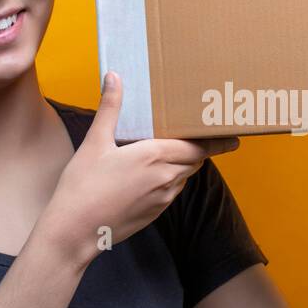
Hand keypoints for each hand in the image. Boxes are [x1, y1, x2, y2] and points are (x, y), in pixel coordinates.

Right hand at [41, 71, 239, 261]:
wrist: (75, 230)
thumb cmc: (82, 186)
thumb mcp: (95, 142)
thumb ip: (110, 109)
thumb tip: (114, 77)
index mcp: (155, 156)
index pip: (198, 147)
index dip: (217, 142)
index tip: (233, 137)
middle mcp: (166, 178)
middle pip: (195, 160)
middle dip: (198, 149)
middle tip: (200, 136)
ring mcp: (162, 199)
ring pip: (184, 176)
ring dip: (183, 164)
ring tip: (172, 151)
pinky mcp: (155, 213)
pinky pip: (172, 192)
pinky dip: (170, 180)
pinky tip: (151, 175)